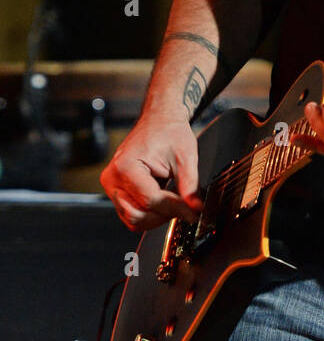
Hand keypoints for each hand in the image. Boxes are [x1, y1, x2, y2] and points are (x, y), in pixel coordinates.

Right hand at [100, 113, 202, 230]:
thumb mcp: (185, 157)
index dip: (176, 209)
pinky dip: (150, 214)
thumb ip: (190, 186)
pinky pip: (132, 214)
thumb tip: (195, 209)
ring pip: (134, 219)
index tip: (194, 212)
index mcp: (125, 167)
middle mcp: (112, 178)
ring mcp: (112, 187)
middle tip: (186, 206)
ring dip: (157, 216)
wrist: (159, 121)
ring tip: (175, 201)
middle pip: (138, 215)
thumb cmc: (169, 132)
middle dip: (164, 215)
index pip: (151, 200)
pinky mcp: (117, 192)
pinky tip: (164, 201)